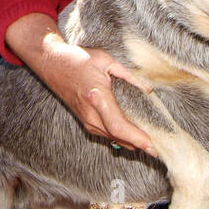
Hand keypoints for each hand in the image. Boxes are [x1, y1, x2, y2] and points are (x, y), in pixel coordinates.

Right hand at [36, 40, 157, 156]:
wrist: (51, 63)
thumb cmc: (77, 59)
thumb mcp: (106, 61)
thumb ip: (128, 75)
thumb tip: (147, 90)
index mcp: (96, 97)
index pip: (118, 126)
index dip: (135, 138)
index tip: (151, 145)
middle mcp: (90, 113)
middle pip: (116, 137)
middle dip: (137, 145)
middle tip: (157, 150)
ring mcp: (85, 118)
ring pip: (110, 138)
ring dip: (129, 143)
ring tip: (148, 145)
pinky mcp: (84, 120)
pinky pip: (104, 134)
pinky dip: (119, 137)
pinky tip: (131, 137)